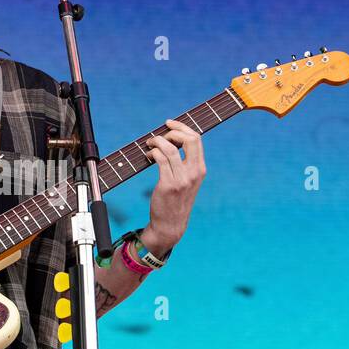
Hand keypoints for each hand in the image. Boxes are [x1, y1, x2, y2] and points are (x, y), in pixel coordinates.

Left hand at [143, 117, 205, 249]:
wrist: (171, 224)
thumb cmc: (176, 201)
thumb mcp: (187, 181)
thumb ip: (185, 163)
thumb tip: (171, 140)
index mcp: (200, 169)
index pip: (196, 139)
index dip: (182, 127)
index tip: (169, 124)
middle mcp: (194, 172)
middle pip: (189, 139)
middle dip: (173, 131)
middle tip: (160, 135)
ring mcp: (182, 179)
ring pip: (170, 148)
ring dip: (157, 141)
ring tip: (149, 144)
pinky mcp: (168, 185)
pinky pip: (160, 159)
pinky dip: (152, 152)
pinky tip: (148, 155)